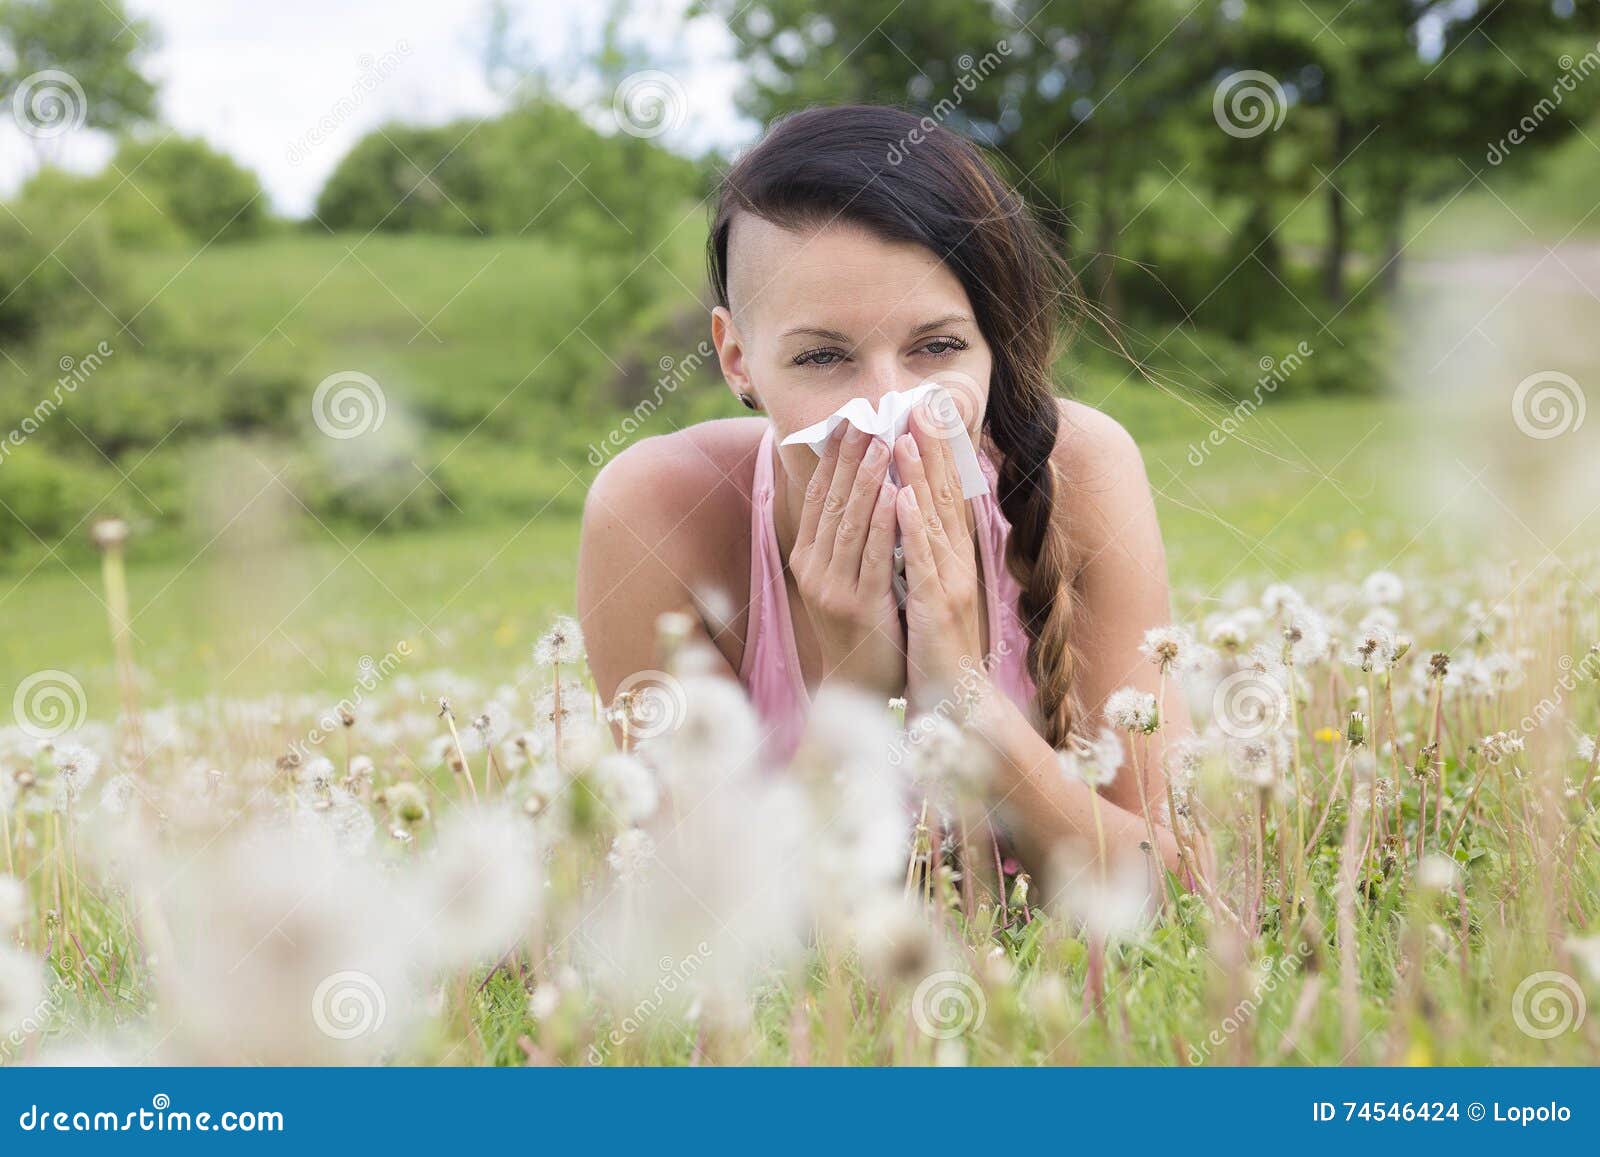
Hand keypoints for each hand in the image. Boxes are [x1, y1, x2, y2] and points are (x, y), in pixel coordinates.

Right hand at [790, 424, 904, 696]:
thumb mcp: (841, 578)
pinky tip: (898, 494)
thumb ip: (843, 538)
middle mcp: (813, 570)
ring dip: (869, 480)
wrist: (859, 688)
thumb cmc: (859, 628)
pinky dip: (886, 523)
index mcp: (806, 559)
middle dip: (851, 457)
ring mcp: (833, 589)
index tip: (849, 421)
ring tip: (884, 442)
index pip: (818, 497)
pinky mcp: (860, 607)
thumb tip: (853, 489)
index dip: (832, 457)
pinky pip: (874, 556)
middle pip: (833, 502)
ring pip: (852, 523)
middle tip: (868, 416)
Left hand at [894, 396, 986, 714]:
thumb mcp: (928, 592)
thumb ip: (923, 555)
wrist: (955, 702)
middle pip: (945, 495)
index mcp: (952, 558)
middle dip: (933, 448)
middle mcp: (956, 563)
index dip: (938, 452)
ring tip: (908, 435)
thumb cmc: (936, 648)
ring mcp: (949, 583)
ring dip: (922, 476)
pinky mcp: (937, 608)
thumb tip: (909, 516)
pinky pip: (923, 561)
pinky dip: (913, 527)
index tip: (926, 411)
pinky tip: (903, 497)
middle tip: (922, 402)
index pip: (945, 494)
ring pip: (934, 520)